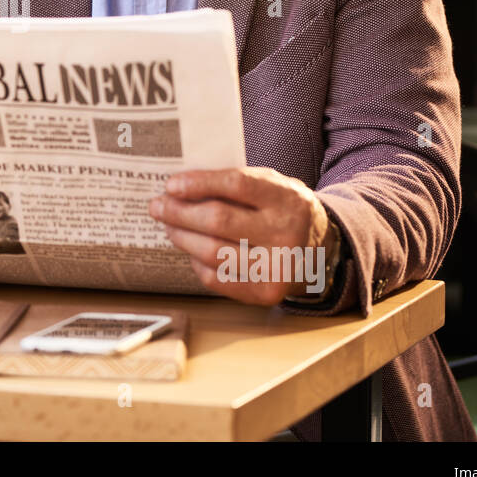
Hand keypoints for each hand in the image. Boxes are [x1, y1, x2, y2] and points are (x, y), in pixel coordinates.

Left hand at [147, 167, 335, 305]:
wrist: (319, 250)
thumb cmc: (281, 211)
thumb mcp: (270, 187)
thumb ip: (234, 183)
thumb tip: (179, 188)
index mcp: (288, 198)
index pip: (236, 185)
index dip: (199, 183)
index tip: (171, 185)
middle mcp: (287, 233)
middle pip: (218, 220)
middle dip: (179, 213)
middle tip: (158, 206)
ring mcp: (279, 267)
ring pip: (213, 252)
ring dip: (182, 237)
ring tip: (169, 226)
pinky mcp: (268, 293)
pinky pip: (218, 278)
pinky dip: (197, 263)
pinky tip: (192, 251)